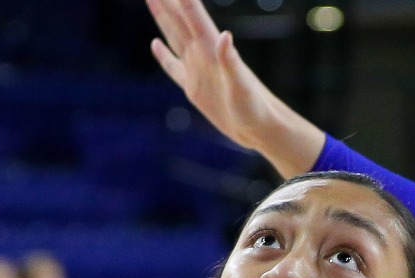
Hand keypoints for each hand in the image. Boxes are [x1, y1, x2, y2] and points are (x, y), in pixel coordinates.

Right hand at [148, 0, 325, 176]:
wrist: (259, 128)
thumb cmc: (255, 108)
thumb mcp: (242, 86)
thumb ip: (231, 61)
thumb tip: (224, 36)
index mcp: (212, 49)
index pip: (194, 15)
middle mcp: (203, 54)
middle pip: (179, 20)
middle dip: (167, 2)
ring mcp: (197, 69)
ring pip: (174, 37)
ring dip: (163, 18)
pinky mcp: (193, 87)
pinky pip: (173, 67)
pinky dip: (163, 55)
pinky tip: (155, 43)